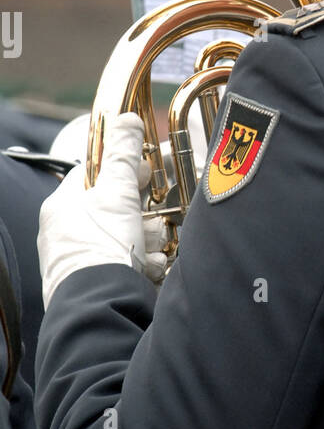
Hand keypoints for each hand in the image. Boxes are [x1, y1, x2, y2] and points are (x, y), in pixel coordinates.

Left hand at [38, 113, 168, 309]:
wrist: (103, 308)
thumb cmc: (102, 248)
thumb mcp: (116, 195)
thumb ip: (124, 157)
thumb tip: (128, 120)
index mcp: (62, 208)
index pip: (93, 175)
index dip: (125, 171)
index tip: (147, 173)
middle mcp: (67, 234)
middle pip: (114, 209)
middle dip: (142, 214)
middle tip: (156, 216)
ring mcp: (81, 261)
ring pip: (125, 237)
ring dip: (146, 240)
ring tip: (150, 250)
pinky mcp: (97, 284)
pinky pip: (126, 264)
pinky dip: (143, 264)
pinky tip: (148, 269)